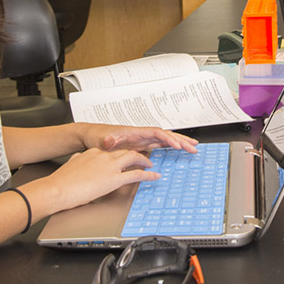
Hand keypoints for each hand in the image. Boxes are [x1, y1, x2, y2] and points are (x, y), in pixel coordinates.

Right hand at [46, 147, 160, 210]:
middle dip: (136, 155)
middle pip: (125, 151)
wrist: (57, 189)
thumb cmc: (61, 182)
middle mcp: (103, 156)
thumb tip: (78, 159)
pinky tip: (154, 177)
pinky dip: (148, 175)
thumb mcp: (71, 164)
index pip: (111, 151)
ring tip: (150, 165)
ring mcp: (109, 166)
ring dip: (144, 161)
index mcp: (92, 153)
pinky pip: (137, 174)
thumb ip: (78, 160)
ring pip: (134, 157)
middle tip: (143, 159)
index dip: (121, 154)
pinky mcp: (114, 179)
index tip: (125, 157)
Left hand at [79, 122, 197, 153]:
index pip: (157, 134)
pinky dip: (170, 147)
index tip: (178, 146)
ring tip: (193, 148)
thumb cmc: (96, 136)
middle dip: (181, 141)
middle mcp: (141, 135)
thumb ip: (107, 141)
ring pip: (165, 140)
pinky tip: (177, 150)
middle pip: (165, 136)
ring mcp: (141, 140)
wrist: (90, 135)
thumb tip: (112, 140)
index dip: (168, 139)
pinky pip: (159, 145)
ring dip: (179, 143)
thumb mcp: (100, 140)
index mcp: (135, 132)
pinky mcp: (140, 145)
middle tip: (194, 147)